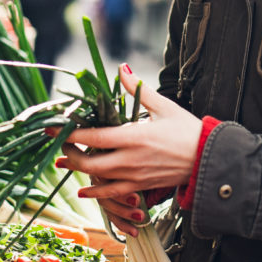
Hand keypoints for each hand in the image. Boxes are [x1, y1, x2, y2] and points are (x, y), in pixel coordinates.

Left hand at [54, 64, 200, 231]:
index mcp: (135, 136)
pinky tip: (84, 190)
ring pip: (97, 179)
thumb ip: (138, 89)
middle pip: (89, 162)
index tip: (54, 127)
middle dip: (69, 153)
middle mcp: (131, 159)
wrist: (207, 158)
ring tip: (63, 162)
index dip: (70, 133)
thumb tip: (122, 67)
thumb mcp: (164, 106)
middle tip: (60, 142)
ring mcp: (135, 176)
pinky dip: (96, 193)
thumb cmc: (187, 130)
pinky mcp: (140, 186)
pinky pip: (113, 193)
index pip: (94, 137)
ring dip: (78, 171)